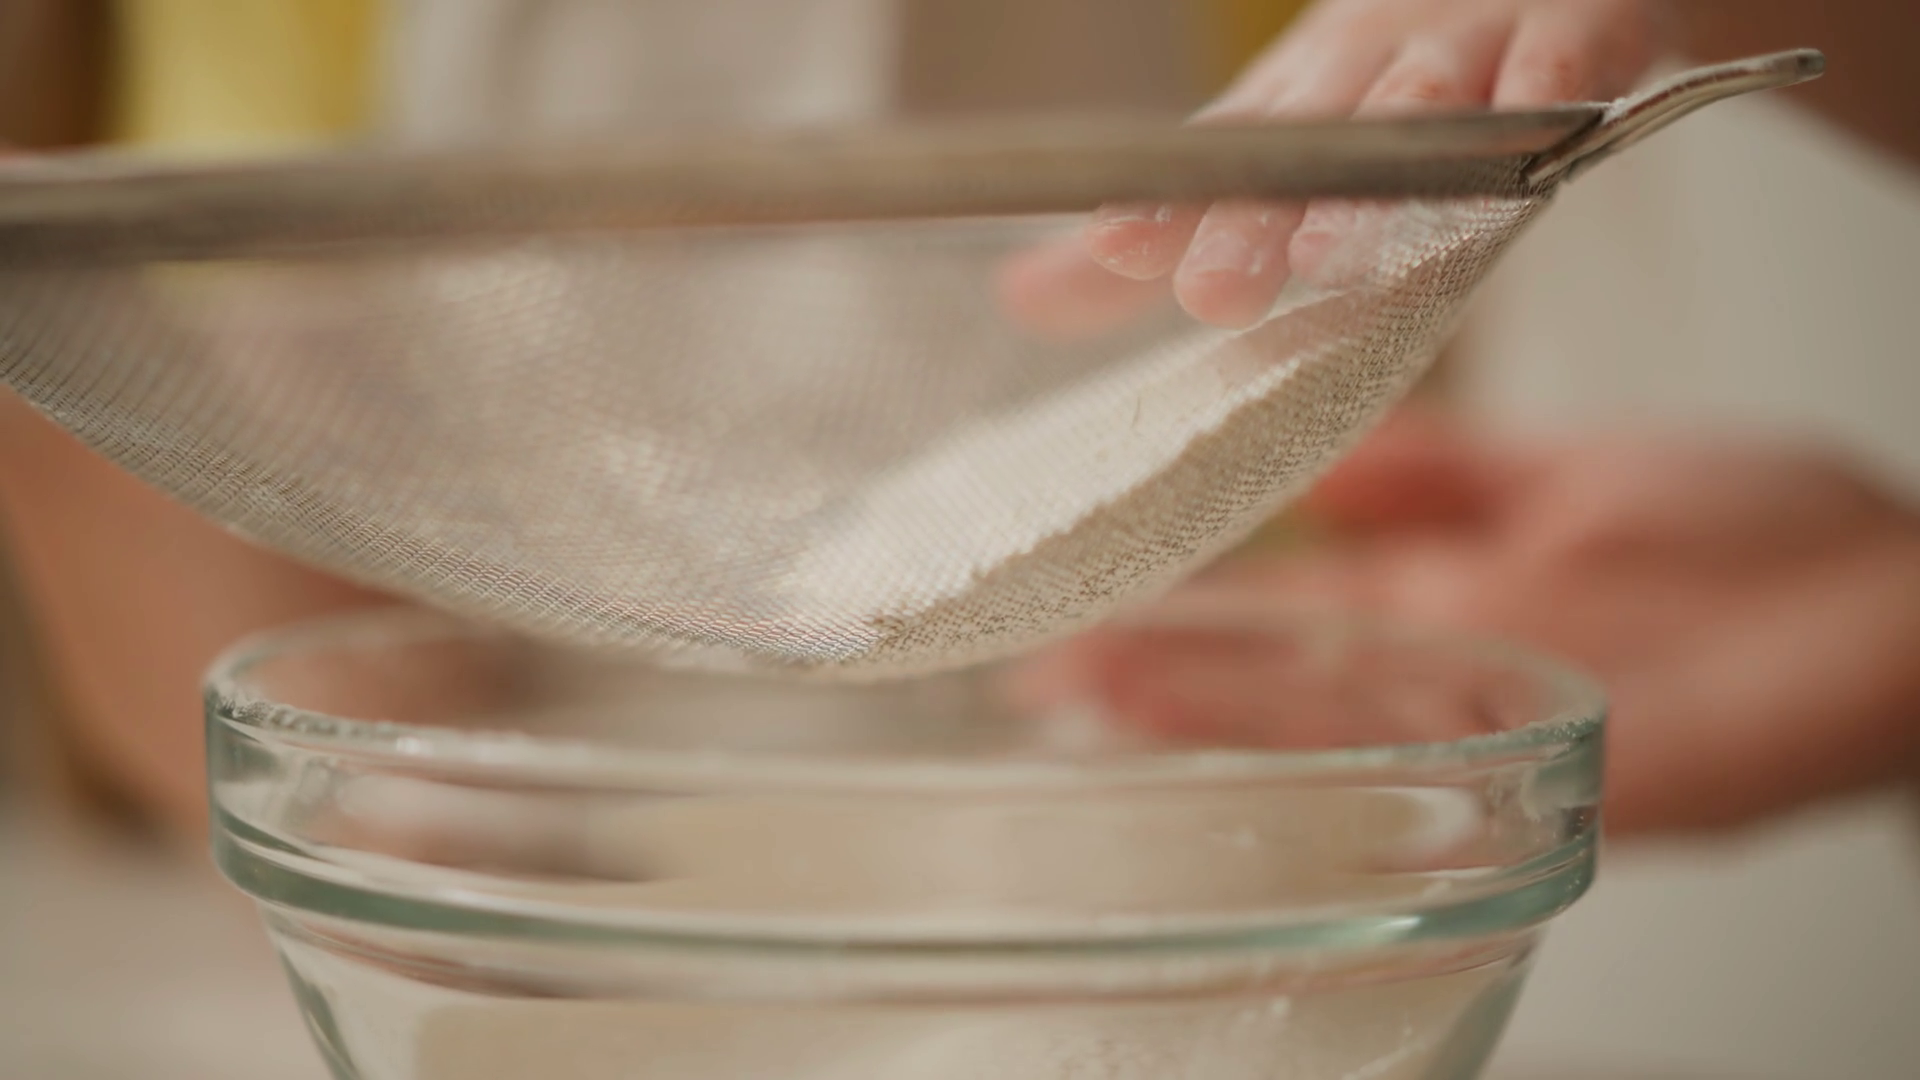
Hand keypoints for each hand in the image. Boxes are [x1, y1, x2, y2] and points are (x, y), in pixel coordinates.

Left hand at [1000, 0, 1665, 335]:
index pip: (1216, 160)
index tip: (1109, 251)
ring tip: (1335, 257)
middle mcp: (1360, 69)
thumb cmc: (1386, 90)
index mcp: (1288, 103)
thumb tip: (1019, 299)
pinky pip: (1562, 53)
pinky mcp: (1571, 26)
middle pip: (1304, 140)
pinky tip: (1528, 129)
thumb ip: (1166, 237)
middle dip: (1256, 215)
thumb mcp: (1278, 155)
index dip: (1167, 204)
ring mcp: (1465, 43)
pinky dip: (1546, 88)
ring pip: (1418, 106)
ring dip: (1383, 177)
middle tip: (1212, 292)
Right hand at [1013, 412, 1919, 834]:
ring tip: (1069, 686)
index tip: (1085, 593)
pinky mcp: (1540, 774)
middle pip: (1271, 673)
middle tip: (1027, 667)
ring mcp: (1485, 723)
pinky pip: (1390, 757)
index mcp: (1449, 596)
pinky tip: (1209, 723)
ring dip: (1184, 704)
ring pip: (1305, 717)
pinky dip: (1290, 739)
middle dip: (1149, 669)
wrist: (1899, 603)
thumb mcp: (1575, 470)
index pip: (1285, 605)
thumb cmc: (1760, 536)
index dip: (1185, 604)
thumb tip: (1321, 462)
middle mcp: (1446, 667)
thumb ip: (1445, 472)